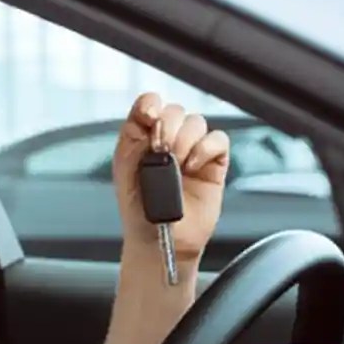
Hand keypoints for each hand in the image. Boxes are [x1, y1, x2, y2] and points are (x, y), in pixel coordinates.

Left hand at [112, 92, 229, 261]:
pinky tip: (193, 168)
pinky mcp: (213, 164)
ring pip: (197, 122)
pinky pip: (218, 139)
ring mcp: (192, 151)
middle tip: (162, 152)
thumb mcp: (124, 170)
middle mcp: (168, 140)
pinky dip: (206, 149)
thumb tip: (151, 115)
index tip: (150, 119)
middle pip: (176, 110)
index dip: (151, 105)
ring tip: (177, 165)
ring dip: (185, 141)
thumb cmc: (139, 210)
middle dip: (168, 128)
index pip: (150, 104)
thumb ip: (133, 139)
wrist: (160, 240)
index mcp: (142, 138)